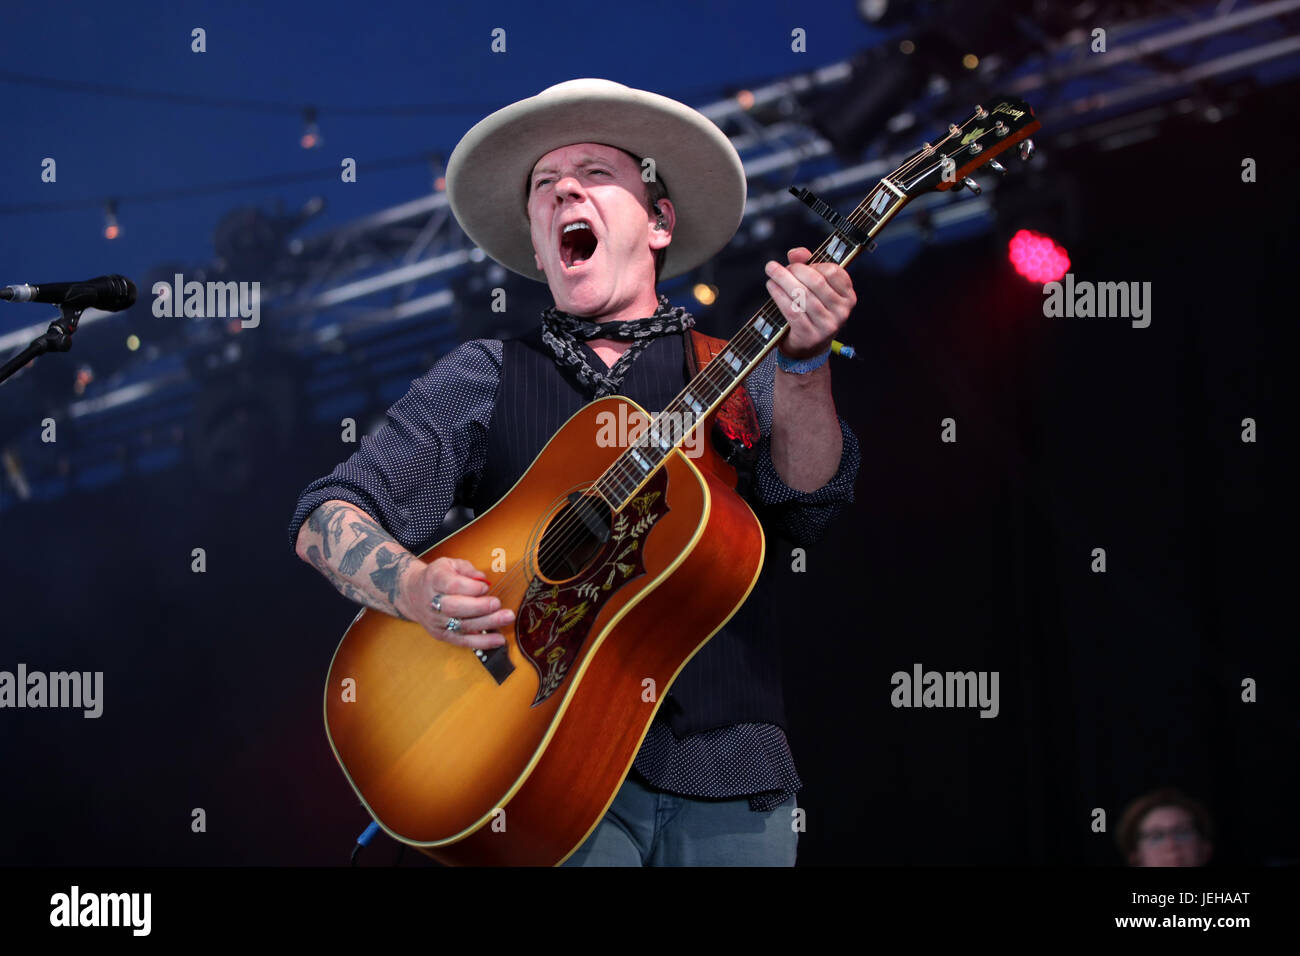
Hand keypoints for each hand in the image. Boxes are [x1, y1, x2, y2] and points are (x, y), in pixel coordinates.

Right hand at [398, 556, 512, 649]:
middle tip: (497, 603)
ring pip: (462, 626)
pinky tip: (499, 640)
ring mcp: (436, 621)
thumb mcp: (450, 564)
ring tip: (506, 618)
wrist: (413, 594)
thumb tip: (483, 580)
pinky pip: (463, 641)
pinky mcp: (442, 635)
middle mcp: (432, 602)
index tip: (485, 587)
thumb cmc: (437, 577)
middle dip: (480, 607)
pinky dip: (482, 642)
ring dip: (486, 623)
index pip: (452, 586)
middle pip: (455, 607)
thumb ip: (468, 570)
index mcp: (434, 580)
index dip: (471, 587)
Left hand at [764, 247, 856, 360]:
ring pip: (802, 295)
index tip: (797, 265)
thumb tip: (796, 252)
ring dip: (782, 281)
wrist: (808, 349)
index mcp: (848, 297)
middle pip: (816, 282)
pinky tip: (771, 288)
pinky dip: (779, 296)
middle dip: (793, 270)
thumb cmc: (812, 313)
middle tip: (775, 267)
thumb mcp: (815, 290)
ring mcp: (827, 325)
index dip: (812, 264)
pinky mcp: (810, 335)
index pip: (833, 272)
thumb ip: (808, 266)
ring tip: (771, 275)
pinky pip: (792, 310)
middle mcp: (842, 311)